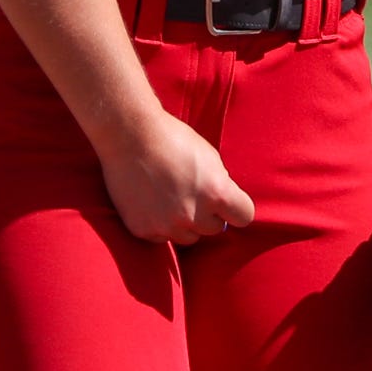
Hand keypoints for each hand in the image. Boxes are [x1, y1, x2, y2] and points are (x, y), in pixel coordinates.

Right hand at [97, 111, 255, 243]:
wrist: (128, 134)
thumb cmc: (171, 138)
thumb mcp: (209, 156)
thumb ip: (220, 184)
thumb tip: (224, 206)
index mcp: (217, 193)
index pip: (244, 216)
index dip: (236, 208)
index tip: (227, 202)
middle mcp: (194, 214)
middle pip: (214, 228)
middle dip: (207, 213)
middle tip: (189, 191)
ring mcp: (167, 225)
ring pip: (189, 236)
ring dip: (184, 222)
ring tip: (169, 196)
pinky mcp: (144, 230)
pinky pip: (162, 237)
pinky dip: (159, 223)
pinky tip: (151, 201)